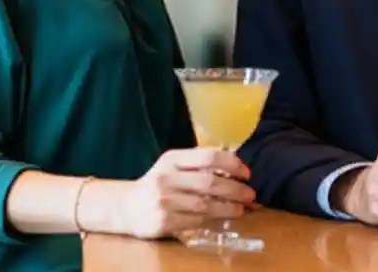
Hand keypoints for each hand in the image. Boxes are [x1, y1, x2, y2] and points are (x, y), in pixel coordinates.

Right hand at [106, 147, 255, 239]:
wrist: (127, 207)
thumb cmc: (157, 184)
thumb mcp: (172, 166)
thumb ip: (198, 164)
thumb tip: (236, 166)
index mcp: (172, 159)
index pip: (207, 156)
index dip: (231, 163)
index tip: (246, 172)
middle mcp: (167, 178)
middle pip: (209, 182)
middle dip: (235, 188)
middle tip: (250, 193)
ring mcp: (164, 201)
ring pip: (205, 204)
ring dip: (229, 207)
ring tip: (242, 208)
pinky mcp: (164, 221)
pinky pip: (196, 220)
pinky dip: (214, 218)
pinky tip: (225, 217)